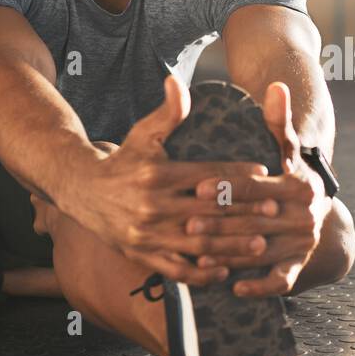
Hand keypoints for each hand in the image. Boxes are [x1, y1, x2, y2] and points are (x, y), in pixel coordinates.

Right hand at [60, 75, 282, 285]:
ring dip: (232, 246)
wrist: (81, 190)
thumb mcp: (142, 133)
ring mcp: (147, 235)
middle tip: (274, 209)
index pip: (205, 175)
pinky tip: (225, 271)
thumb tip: (177, 81)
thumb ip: (167, 112)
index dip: (236, 174)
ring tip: (261, 244)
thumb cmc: (122, 160)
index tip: (264, 173)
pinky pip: (176, 270)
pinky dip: (201, 273)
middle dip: (243, 211)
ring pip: (198, 244)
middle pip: (208, 211)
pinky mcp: (141, 255)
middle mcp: (153, 206)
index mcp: (157, 175)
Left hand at [184, 82, 331, 296]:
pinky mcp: (298, 266)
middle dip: (219, 221)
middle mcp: (306, 215)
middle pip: (255, 219)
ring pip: (260, 250)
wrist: (316, 211)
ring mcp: (303, 243)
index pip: (257, 185)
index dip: (226, 185)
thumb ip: (278, 119)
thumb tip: (275, 85)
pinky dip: (257, 286)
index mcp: (298, 184)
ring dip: (228, 253)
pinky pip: (278, 281)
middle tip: (186, 221)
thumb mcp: (285, 146)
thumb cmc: (289, 173)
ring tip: (196, 251)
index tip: (196, 186)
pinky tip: (231, 287)